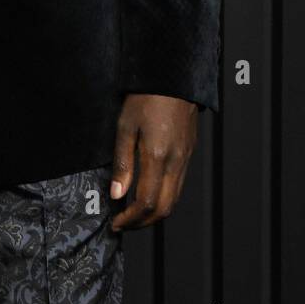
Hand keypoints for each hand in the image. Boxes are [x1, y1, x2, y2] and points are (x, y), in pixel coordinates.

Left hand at [109, 93, 197, 230]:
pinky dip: (164, 199)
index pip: (146, 202)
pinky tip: (148, 194)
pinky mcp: (188, 154)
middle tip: (123, 224)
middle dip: (143, 223)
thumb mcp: (125, 126)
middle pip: (164, 209)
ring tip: (132, 214)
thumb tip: (116, 194)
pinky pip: (178, 186)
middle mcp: (175, 163)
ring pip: (174, 200)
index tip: (116, 223)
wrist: (173, 79)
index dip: (130, 218)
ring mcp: (185, 160)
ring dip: (154, 214)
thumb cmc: (145, 97)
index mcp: (157, 157)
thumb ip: (122, 163)